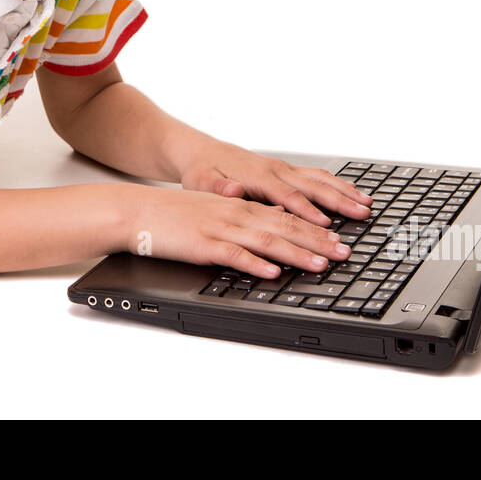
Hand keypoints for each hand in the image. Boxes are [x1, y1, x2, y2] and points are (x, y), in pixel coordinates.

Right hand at [121, 184, 354, 278]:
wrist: (137, 210)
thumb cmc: (175, 214)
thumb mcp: (217, 211)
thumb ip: (246, 218)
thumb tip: (275, 223)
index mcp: (241, 207)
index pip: (287, 217)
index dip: (317, 229)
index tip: (340, 240)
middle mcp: (236, 214)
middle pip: (284, 227)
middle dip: (318, 241)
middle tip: (344, 253)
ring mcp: (219, 228)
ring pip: (265, 240)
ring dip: (295, 253)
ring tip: (320, 263)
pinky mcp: (202, 244)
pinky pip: (232, 254)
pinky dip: (254, 264)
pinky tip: (271, 272)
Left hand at [177, 140, 371, 226]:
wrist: (201, 152)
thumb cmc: (202, 171)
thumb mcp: (202, 182)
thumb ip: (218, 189)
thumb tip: (232, 191)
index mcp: (257, 176)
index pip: (287, 196)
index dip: (307, 211)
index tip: (325, 224)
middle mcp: (275, 169)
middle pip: (313, 186)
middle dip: (340, 202)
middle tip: (363, 214)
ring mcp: (282, 168)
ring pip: (320, 179)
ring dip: (345, 192)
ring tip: (367, 204)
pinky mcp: (285, 170)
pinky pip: (316, 175)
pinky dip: (337, 185)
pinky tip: (352, 193)